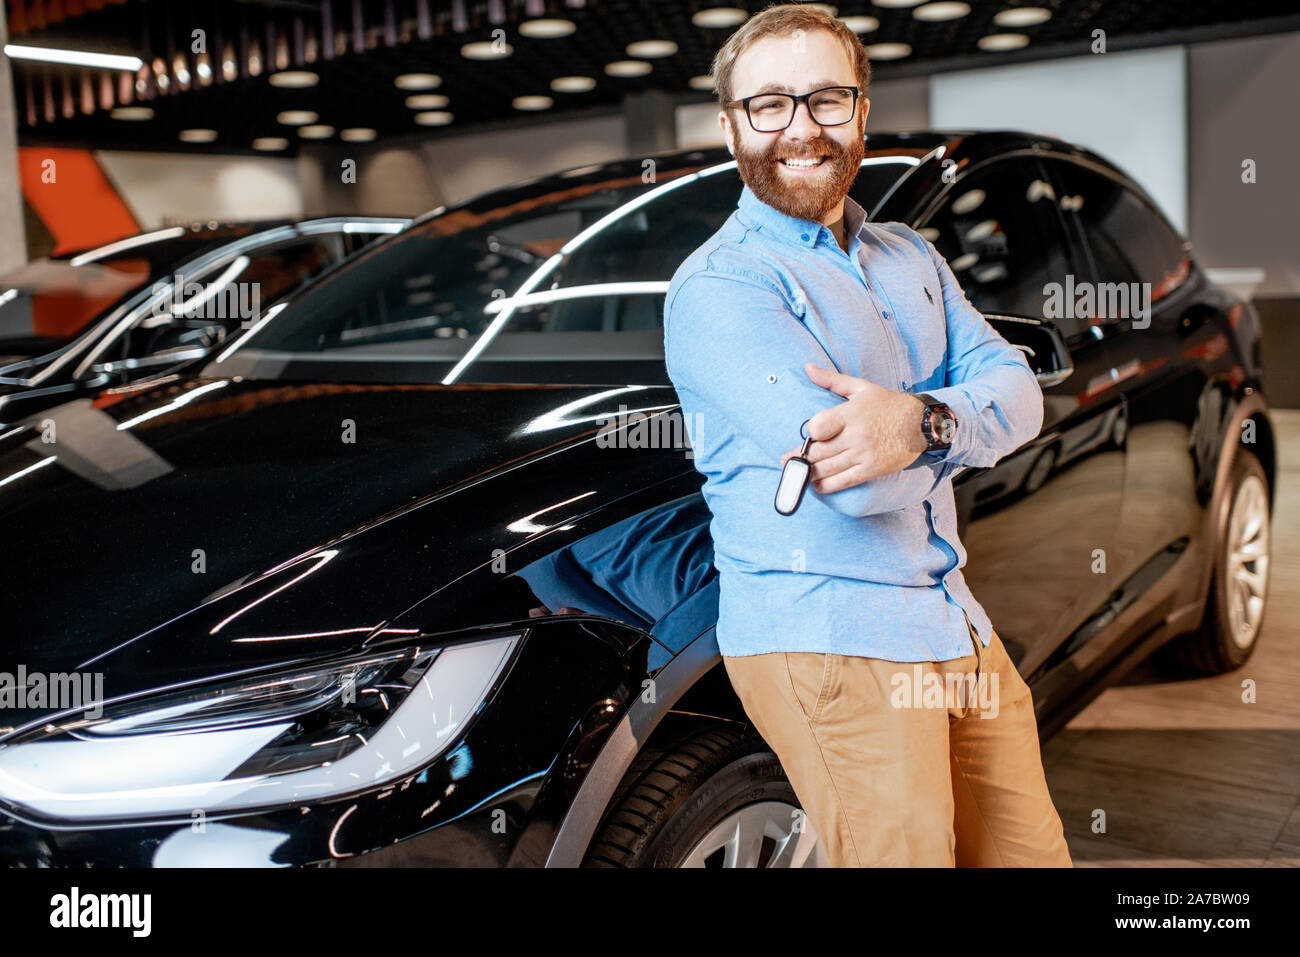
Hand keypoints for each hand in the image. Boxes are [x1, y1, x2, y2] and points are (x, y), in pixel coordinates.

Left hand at [779, 363, 928, 492]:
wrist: (922, 424)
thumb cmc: (888, 404)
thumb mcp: (861, 388)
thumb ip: (832, 379)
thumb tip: (807, 367)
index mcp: (851, 413)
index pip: (818, 427)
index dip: (810, 432)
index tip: (809, 434)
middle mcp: (856, 435)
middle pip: (819, 451)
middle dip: (799, 457)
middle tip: (786, 460)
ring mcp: (864, 454)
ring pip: (828, 468)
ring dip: (808, 474)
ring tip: (797, 474)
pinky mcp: (872, 469)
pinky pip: (844, 481)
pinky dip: (827, 485)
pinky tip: (817, 485)